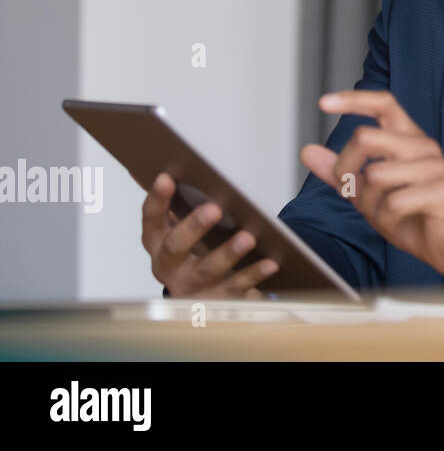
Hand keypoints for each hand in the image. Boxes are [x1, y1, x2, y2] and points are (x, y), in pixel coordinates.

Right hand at [142, 172, 279, 297]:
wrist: (207, 295)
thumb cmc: (198, 248)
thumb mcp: (186, 224)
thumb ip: (181, 200)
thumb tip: (173, 162)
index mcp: (158, 241)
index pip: (151, 219)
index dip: (156, 199)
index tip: (166, 176)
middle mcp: (168, 266)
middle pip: (175, 247)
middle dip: (193, 226)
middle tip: (215, 208)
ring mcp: (191, 286)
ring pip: (206, 269)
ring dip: (227, 252)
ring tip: (248, 236)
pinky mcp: (217, 300)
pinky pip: (237, 287)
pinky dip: (254, 274)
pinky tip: (271, 261)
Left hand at [303, 90, 443, 281]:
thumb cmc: (414, 216)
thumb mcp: (369, 194)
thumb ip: (342, 172)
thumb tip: (307, 152)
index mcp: (408, 139)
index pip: (384, 104)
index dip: (354, 100)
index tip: (325, 102)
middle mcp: (423, 146)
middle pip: (366, 136)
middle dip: (345, 168)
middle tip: (349, 190)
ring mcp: (436, 167)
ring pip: (377, 174)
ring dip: (370, 203)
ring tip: (385, 213)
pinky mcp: (443, 192)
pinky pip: (395, 202)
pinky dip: (387, 219)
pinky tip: (399, 221)